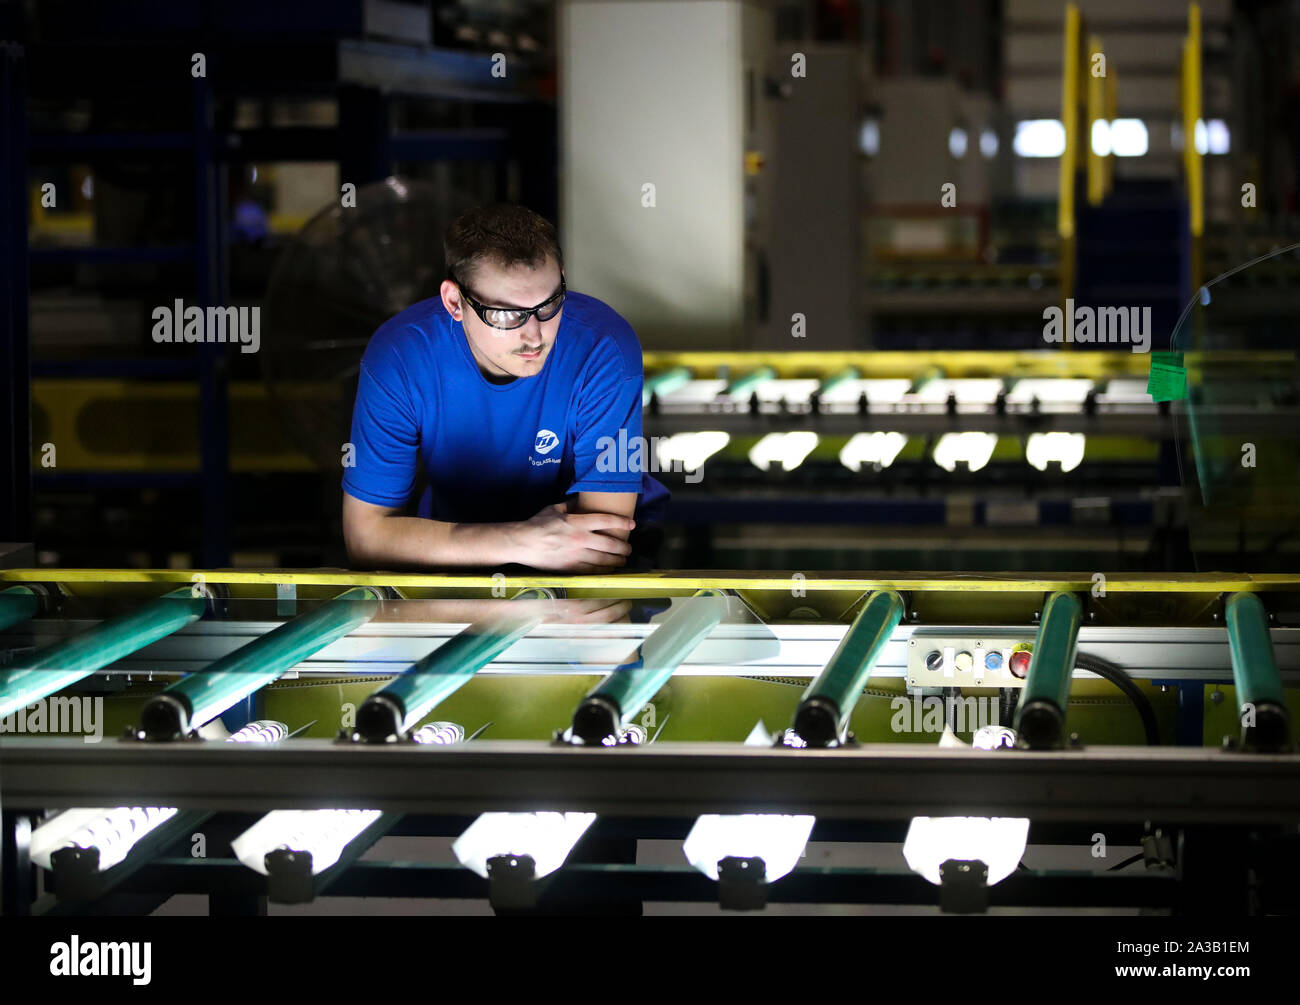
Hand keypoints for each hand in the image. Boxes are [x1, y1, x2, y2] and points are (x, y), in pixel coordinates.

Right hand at [510, 502, 635, 572]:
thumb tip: (582, 498)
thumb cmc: (538, 524)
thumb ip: (571, 504)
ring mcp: (576, 555)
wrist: (523, 543)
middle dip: (624, 547)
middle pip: (611, 544)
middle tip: (629, 548)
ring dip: (618, 560)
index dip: (622, 522)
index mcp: (577, 522)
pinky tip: (610, 570)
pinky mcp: (571, 568)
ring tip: (623, 560)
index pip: (606, 521)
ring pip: (604, 560)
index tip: (632, 524)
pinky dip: (604, 571)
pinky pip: (593, 571)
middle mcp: (580, 539)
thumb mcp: (555, 509)